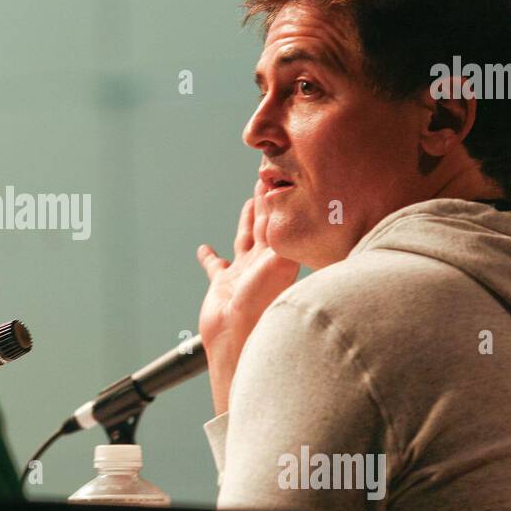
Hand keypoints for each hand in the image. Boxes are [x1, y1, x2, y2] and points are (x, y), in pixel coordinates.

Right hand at [196, 179, 299, 415]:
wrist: (237, 337)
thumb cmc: (261, 306)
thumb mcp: (280, 266)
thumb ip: (286, 240)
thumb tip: (306, 215)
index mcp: (279, 256)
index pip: (279, 218)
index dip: (278, 197)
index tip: (279, 172)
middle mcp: (264, 262)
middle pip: (265, 223)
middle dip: (266, 200)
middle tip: (265, 175)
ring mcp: (244, 273)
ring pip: (245, 239)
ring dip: (246, 221)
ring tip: (248, 202)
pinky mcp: (223, 285)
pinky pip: (216, 267)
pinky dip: (210, 257)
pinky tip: (205, 249)